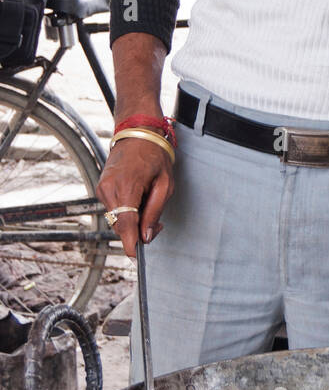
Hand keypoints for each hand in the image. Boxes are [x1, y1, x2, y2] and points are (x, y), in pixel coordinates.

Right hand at [96, 139, 174, 257]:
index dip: (130, 243)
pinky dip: (126, 211)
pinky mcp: (101, 188)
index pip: (126, 223)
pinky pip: (114, 209)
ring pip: (117, 219)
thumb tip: (147, 236)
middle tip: (158, 224)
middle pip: (121, 225)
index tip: (135, 256)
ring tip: (149, 203)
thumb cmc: (155, 155)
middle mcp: (109, 189)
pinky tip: (138, 198)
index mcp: (127, 186)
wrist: (137, 133)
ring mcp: (102, 188)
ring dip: (132, 220)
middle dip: (137, 231)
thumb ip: (155, 211)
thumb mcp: (165, 184)